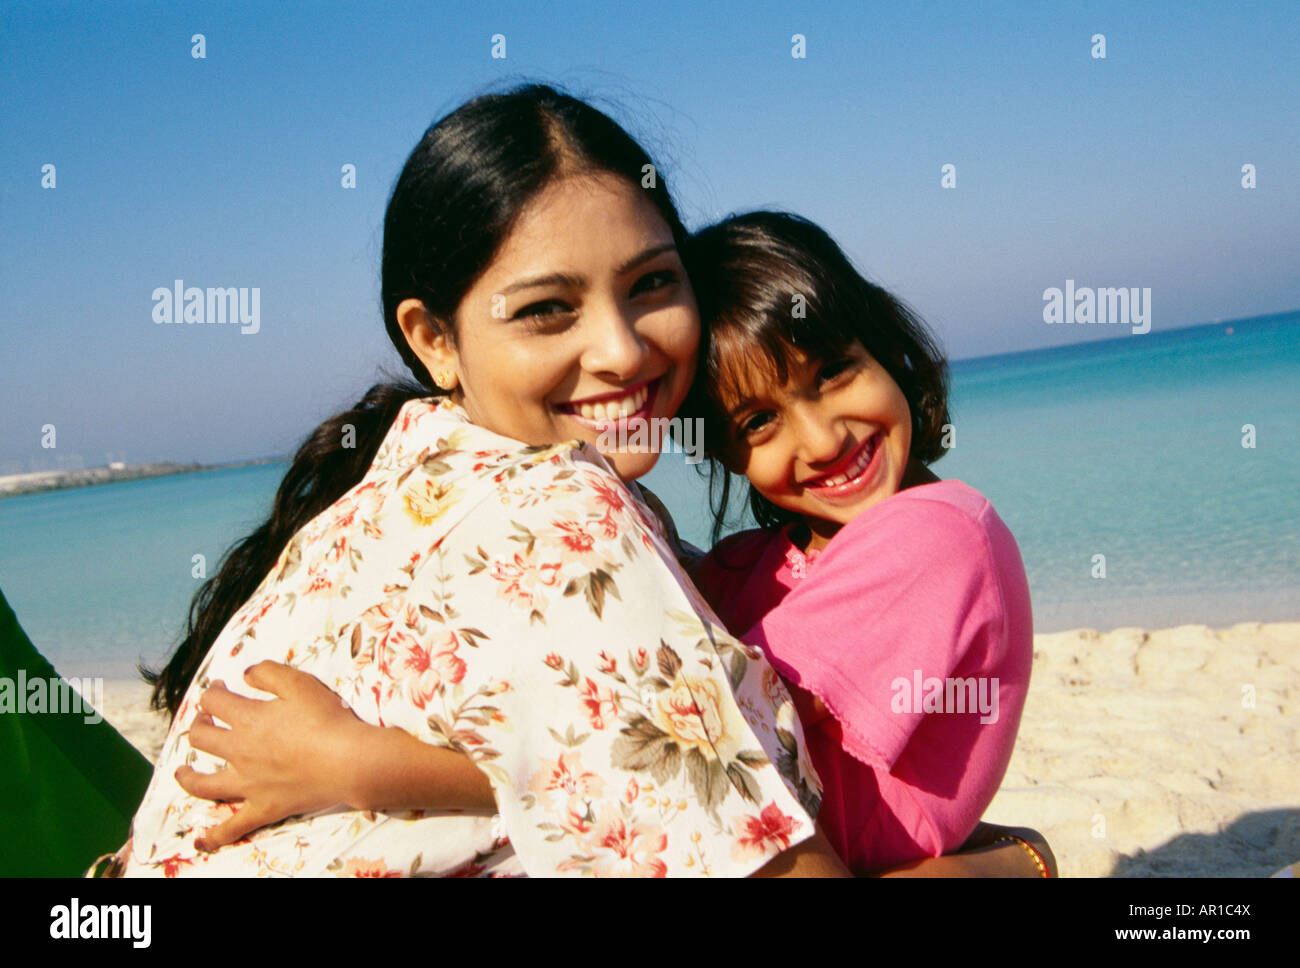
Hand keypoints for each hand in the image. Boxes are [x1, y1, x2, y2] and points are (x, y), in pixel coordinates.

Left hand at [175, 661, 367, 850]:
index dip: (213, 691)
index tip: (220, 688)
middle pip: (202, 738)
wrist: (348, 760)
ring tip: (182, 772)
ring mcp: (248, 784)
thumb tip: (246, 675)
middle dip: (200, 724)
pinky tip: (201, 841)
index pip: (215, 701)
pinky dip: (214, 836)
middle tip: (206, 720)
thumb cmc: (327, 719)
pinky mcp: (262, 808)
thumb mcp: (300, 683)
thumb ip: (268, 673)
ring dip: (188, 776)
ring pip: (203, 784)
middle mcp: (239, 752)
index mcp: (247, 719)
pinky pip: (232, 827)